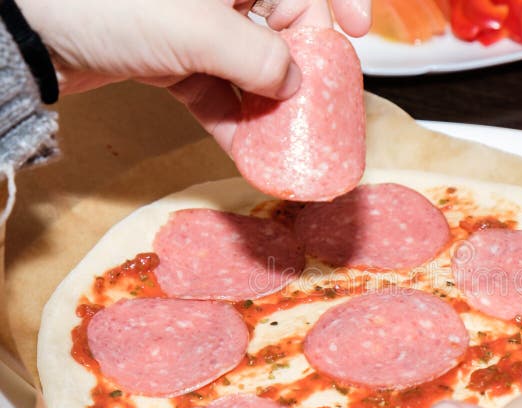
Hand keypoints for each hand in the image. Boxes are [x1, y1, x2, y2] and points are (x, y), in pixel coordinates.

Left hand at [17, 0, 370, 149]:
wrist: (28, 32)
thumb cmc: (112, 4)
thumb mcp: (201, 28)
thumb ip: (261, 57)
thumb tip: (295, 83)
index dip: (338, 4)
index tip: (362, 30)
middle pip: (281, 29)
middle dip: (303, 73)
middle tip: (320, 108)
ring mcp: (194, 27)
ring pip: (251, 67)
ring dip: (269, 108)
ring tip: (289, 142)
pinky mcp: (173, 60)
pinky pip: (218, 93)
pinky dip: (233, 122)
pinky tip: (251, 152)